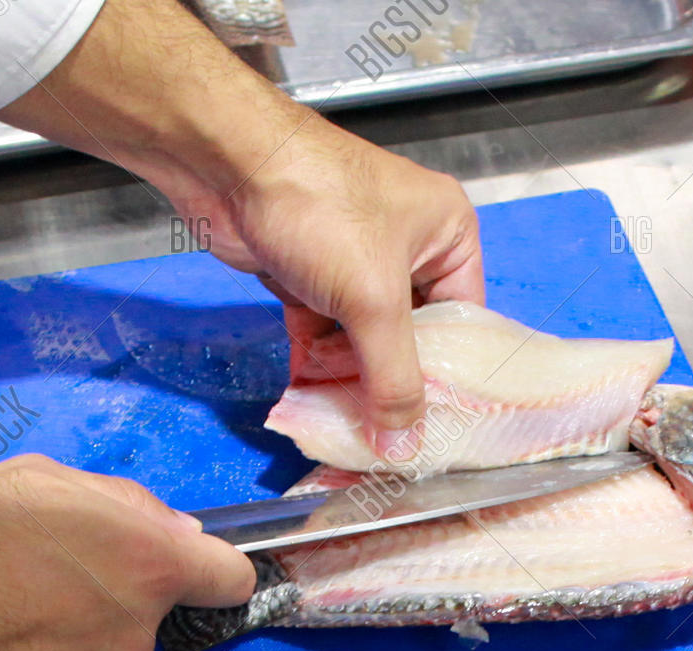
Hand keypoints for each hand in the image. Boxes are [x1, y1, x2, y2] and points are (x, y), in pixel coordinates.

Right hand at [0, 455, 255, 650]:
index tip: (183, 557)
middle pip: (154, 606)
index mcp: (150, 565)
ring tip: (11, 587)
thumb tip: (169, 527)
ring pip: (106, 639)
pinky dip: (41, 650)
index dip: (213, 565)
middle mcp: (136, 631)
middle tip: (55, 552)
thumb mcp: (43, 478)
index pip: (231, 578)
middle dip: (119, 583)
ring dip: (76, 617)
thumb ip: (121, 504)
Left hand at [166, 119, 483, 455]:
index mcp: (447, 234)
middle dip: (392, 382)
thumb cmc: (319, 205)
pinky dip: (316, 362)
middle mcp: (406, 245)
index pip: (463, 319)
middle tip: (388, 436)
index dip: (450, 374)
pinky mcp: (308, 273)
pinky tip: (311, 399)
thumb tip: (405, 443)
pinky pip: (322, 331)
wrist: (229, 165)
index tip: (438, 425)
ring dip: (351, 378)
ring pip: (362, 337)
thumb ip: (393, 377)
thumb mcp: (373, 299)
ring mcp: (353, 259)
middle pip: (410, 334)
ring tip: (348, 427)